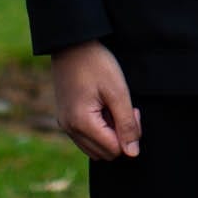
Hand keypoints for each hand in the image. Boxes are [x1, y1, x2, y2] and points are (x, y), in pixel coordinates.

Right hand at [47, 41, 140, 160]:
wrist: (71, 43)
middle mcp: (69, 129)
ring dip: (109, 134)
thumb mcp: (118, 91)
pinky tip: (102, 107)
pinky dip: (98, 129)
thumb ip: (127, 124)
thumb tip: (132, 153)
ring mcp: (65, 124)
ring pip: (95, 148)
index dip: (129, 133)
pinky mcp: (65, 118)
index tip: (132, 109)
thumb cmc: (96, 63)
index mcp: (82, 123)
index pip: (114, 150)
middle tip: (125, 108)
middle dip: (120, 135)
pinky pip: (85, 138)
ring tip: (112, 107)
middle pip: (105, 153)